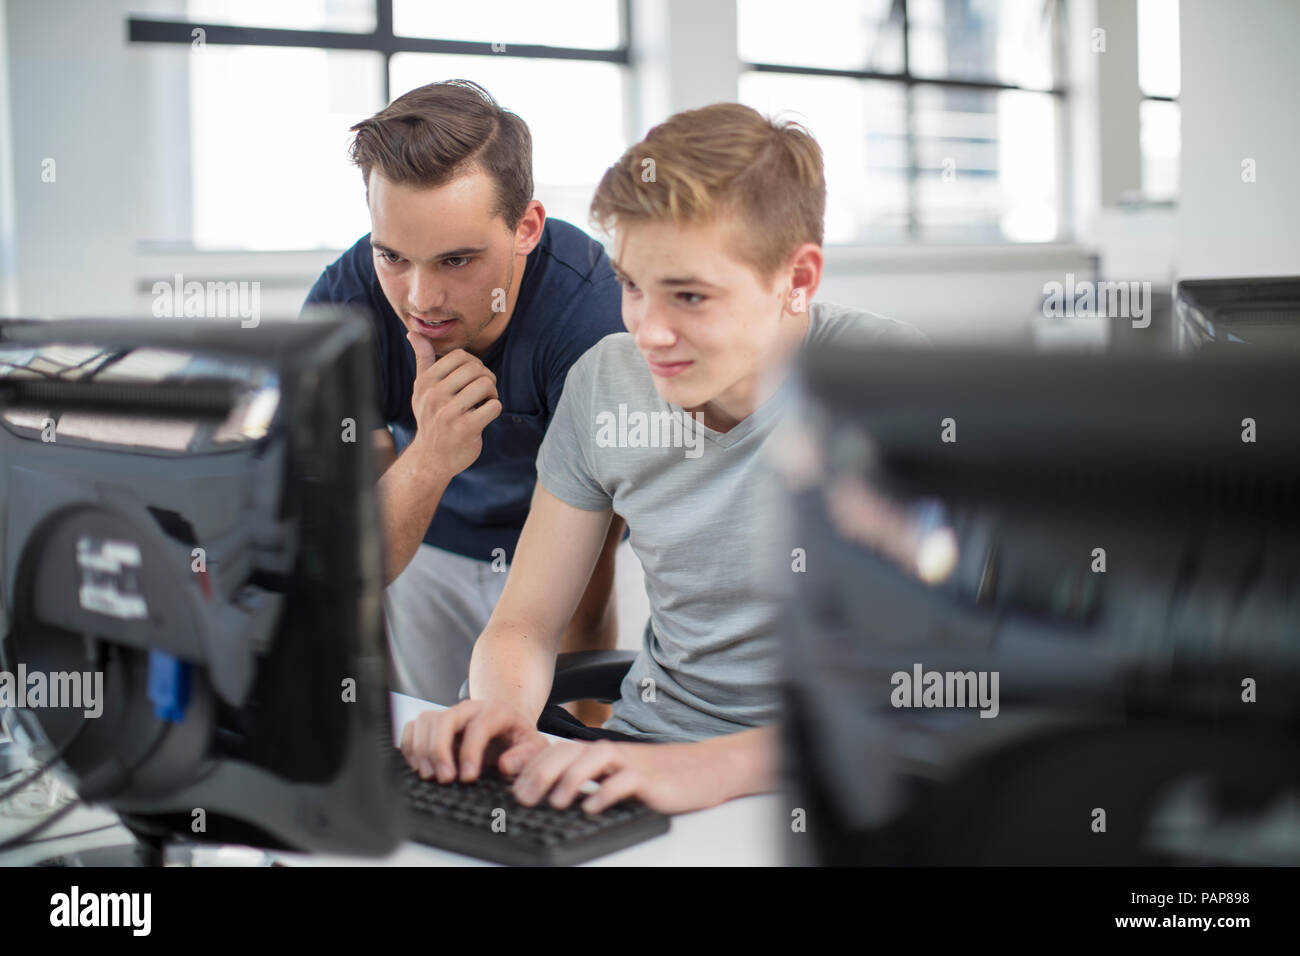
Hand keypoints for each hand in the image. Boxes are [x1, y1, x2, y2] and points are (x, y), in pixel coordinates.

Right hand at [399, 699, 547, 783]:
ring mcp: (450, 714)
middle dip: (440, 750)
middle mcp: (470, 708)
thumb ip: (526, 756)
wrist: (507, 725)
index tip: (468, 778)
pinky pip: (413, 727)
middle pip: (446, 719)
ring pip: (426, 721)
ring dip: (422, 750)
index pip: (479, 726)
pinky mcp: (435, 723)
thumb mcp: (535, 747)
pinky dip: (410, 746)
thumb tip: (505, 765)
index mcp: (497, 711)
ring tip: (430, 776)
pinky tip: (419, 766)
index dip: (470, 752)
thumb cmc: (520, 739)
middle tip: (444, 779)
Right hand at [406, 332, 501, 479]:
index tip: (472, 379)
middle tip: (483, 392)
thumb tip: (413, 332)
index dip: (474, 364)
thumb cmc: (431, 419)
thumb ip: (422, 360)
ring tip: (484, 403)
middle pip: (476, 368)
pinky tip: (485, 416)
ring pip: (486, 384)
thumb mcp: (422, 390)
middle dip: (486, 377)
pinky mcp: (465, 428)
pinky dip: (495, 408)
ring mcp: (448, 413)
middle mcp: (434, 395)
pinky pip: (494, 406)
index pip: (460, 355)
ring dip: (492, 393)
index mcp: (425, 382)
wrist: (431, 459)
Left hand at [509, 739, 733, 814]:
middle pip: (570, 751)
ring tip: (555, 803)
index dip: (533, 766)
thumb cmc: (659, 776)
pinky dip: (607, 792)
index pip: (559, 751)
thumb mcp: (619, 775)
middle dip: (542, 772)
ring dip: (571, 779)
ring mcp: (632, 763)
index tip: (512, 786)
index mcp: (600, 752)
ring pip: (595, 758)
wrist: (706, 768)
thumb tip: (552, 796)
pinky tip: (592, 807)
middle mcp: (612, 753)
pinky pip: (626, 780)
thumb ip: (591, 780)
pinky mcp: (651, 779)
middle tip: (523, 797)